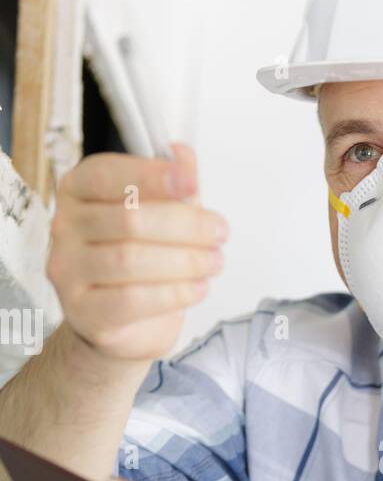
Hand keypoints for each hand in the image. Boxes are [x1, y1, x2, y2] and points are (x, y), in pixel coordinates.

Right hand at [46, 144, 228, 362]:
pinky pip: (132, 299)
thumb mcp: (162, 215)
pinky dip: (174, 293)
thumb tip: (184, 156)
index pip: (107, 175)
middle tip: (219, 233)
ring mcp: (68, 270)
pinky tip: (197, 287)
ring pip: (130, 260)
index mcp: (78, 190)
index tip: (191, 182)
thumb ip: (172, 185)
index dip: (152, 175)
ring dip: (185, 260)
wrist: (125, 325)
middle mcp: (66, 226)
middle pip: (128, 219)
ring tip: (213, 262)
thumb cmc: (140, 263)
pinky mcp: (82, 310)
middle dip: (185, 225)